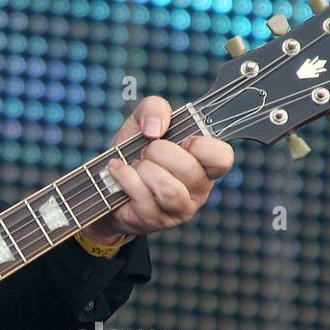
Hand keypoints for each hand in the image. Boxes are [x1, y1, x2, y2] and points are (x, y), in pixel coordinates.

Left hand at [81, 97, 234, 244]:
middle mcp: (199, 189)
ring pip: (169, 189)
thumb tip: (155, 128)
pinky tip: (119, 171)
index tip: (180, 140)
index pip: (223, 157)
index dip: (201, 145)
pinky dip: (125, 177)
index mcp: (205, 163)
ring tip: (135, 164)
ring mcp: (179, 209)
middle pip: (189, 169)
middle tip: (146, 151)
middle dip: (158, 152)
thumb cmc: (134, 151)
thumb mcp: (142, 121)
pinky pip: (143, 197)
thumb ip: (154, 108)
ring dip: (144, 169)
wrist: (106, 183)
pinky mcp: (157, 221)